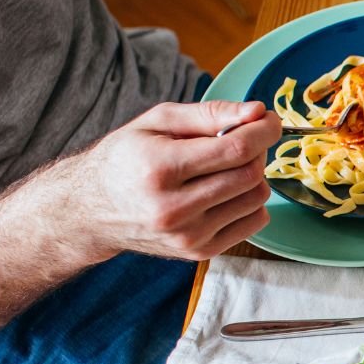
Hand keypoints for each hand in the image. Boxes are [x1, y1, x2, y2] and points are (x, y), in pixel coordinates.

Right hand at [58, 100, 281, 262]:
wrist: (93, 210)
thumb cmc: (127, 158)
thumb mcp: (158, 122)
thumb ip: (209, 113)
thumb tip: (258, 111)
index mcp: (160, 169)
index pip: (234, 150)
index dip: (262, 131)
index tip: (270, 120)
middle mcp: (174, 208)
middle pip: (249, 175)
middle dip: (257, 151)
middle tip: (243, 139)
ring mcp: (188, 235)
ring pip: (256, 199)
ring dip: (254, 176)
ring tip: (227, 165)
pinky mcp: (200, 252)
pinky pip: (253, 222)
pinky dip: (249, 201)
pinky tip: (225, 190)